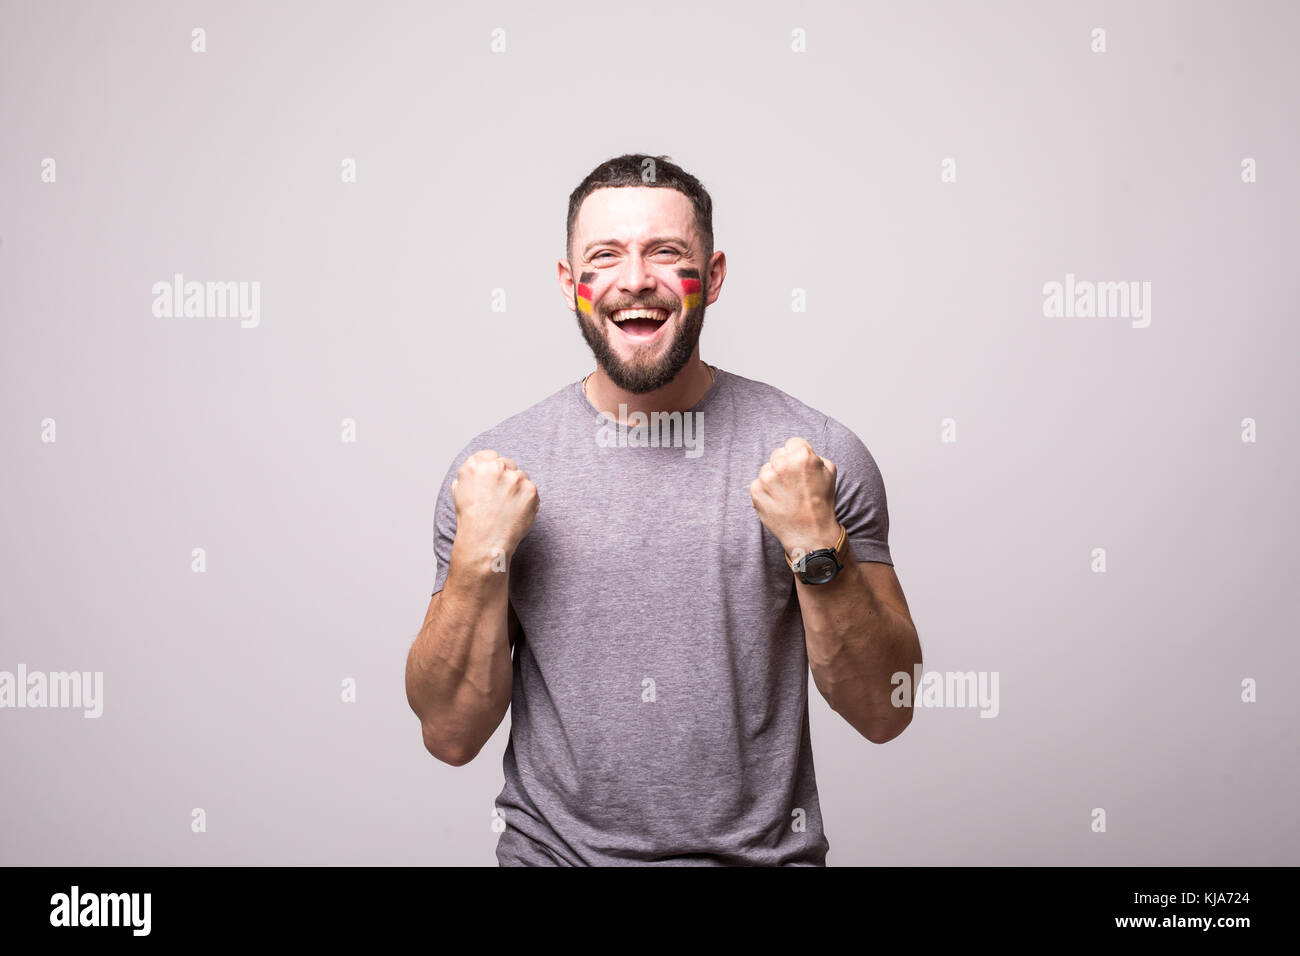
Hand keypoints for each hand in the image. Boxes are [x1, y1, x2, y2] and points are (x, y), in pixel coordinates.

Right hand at [450, 450, 539, 561]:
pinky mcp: (530, 490)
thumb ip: (470, 474)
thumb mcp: (459, 491)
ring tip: (507, 508)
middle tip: (501, 499)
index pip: (490, 456)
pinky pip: (532, 490)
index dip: (492, 469)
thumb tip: (480, 467)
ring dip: (518, 489)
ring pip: (521, 476)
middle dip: (506, 478)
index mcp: (475, 465)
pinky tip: (516, 512)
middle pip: (508, 464)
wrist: (484, 543)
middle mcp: (495, 468)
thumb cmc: (471, 521)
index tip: (493, 482)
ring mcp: (514, 478)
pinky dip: (528, 500)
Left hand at [749, 437, 840, 559]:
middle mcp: (782, 463)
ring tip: (787, 494)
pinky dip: (766, 490)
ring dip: (774, 477)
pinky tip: (778, 501)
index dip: (799, 455)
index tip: (801, 468)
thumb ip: (815, 456)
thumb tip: (803, 451)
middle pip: (778, 454)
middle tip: (794, 483)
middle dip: (785, 464)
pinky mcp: (755, 491)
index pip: (794, 443)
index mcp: (802, 455)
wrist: (810, 533)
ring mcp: (766, 478)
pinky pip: (758, 483)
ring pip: (767, 468)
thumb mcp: (829, 472)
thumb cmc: (821, 503)